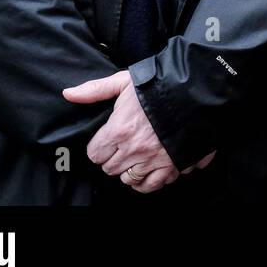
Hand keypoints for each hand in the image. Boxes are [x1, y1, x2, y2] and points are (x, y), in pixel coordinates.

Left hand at [63, 70, 178, 192]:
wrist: (198, 90)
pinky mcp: (173, 166)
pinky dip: (149, 181)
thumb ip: (96, 90)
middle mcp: (135, 149)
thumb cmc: (161, 85)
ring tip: (137, 157)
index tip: (108, 140)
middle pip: (110, 169)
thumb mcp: (125, 81)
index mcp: (119, 130)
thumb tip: (68, 93)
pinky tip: (150, 169)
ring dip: (131, 171)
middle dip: (114, 158)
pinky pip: (153, 185)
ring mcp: (154, 160)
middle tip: (124, 145)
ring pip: (130, 180)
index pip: (95, 154)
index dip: (100, 146)